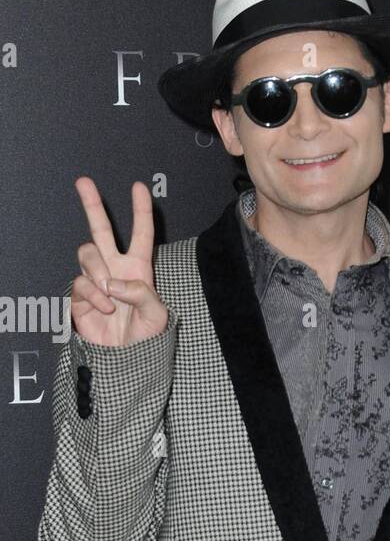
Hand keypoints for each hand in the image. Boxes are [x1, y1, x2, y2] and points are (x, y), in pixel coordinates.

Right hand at [69, 177, 167, 346]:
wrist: (126, 359)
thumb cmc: (146, 337)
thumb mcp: (157, 315)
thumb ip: (141, 294)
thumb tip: (113, 283)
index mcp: (139, 268)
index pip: (141, 234)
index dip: (140, 211)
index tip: (139, 187)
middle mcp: (116, 268)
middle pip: (102, 229)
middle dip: (92, 205)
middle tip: (84, 182)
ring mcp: (96, 280)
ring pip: (87, 252)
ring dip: (98, 269)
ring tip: (110, 293)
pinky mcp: (80, 295)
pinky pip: (81, 281)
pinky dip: (94, 294)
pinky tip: (106, 308)